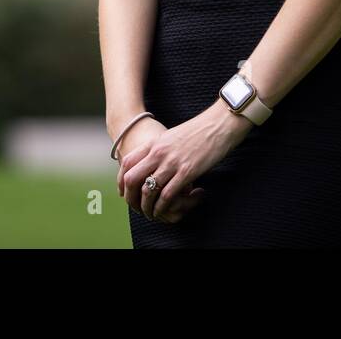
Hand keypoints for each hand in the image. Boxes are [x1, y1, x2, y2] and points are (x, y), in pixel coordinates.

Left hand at [118, 102, 253, 223]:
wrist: (219, 124)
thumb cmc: (198, 131)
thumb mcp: (172, 136)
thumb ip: (159, 149)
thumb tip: (151, 162)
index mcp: (154, 143)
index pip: (127, 163)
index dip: (122, 180)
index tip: (124, 192)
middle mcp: (159, 153)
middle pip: (132, 179)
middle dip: (130, 198)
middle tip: (135, 208)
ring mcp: (172, 163)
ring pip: (148, 191)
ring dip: (147, 207)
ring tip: (150, 215)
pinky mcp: (187, 172)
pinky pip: (167, 195)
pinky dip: (163, 207)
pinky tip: (163, 212)